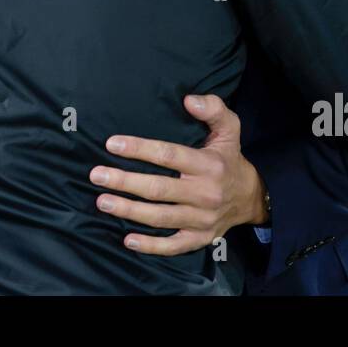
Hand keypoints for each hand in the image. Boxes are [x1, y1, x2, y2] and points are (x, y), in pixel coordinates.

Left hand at [91, 94, 265, 255]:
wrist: (250, 197)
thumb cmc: (229, 158)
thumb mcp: (230, 128)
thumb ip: (213, 109)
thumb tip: (189, 99)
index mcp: (208, 165)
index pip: (169, 155)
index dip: (139, 149)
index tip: (112, 144)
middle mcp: (205, 193)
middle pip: (159, 189)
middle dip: (125, 182)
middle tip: (97, 175)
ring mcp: (202, 219)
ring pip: (161, 218)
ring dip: (129, 211)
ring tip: (103, 201)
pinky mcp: (200, 238)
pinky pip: (173, 246)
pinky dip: (151, 246)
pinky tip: (128, 240)